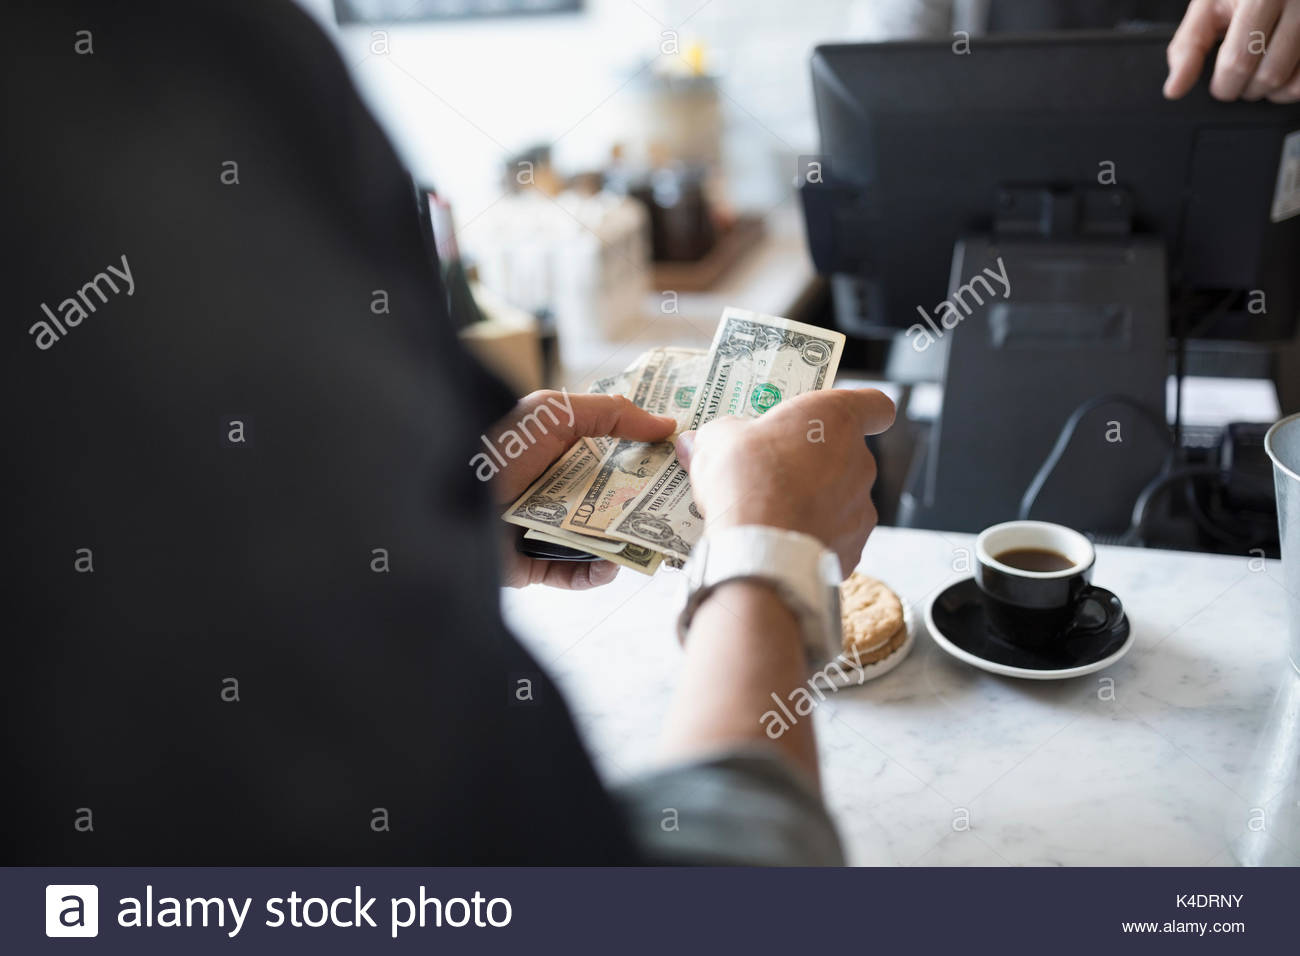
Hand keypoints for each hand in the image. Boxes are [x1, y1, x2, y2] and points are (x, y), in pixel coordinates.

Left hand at [490, 390, 675, 589]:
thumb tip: (667, 425)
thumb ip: (610, 413)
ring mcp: (539, 529)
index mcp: (557, 452)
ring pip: (595, 540)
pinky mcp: (528, 565)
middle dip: (643, 505)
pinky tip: (611, 565)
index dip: (644, 459)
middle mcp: (550, 491)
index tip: (681, 463)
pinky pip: (570, 573)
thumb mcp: (553, 411)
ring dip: (623, 542)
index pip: (611, 457)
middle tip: (679, 509)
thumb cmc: (495, 442)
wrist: (437, 490)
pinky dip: (593, 572)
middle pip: (609, 501)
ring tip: (649, 541)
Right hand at [673, 388, 895, 575]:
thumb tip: (694, 442)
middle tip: (776, 471)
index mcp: (836, 419)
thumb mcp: (717, 440)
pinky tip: (782, 542)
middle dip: (817, 462)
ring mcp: (861, 507)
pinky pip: (834, 536)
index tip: (842, 419)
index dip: (863, 410)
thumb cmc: (745, 478)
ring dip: (816, 502)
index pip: (876, 405)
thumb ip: (718, 434)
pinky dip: (813, 537)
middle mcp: (859, 461)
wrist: (759, 547)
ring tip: (775, 513)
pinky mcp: (852, 547)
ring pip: (842, 499)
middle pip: (848, 455)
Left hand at [1165, 0, 1299, 101]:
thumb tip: (1175, 88)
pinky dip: (1294, 87)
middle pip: (1269, 75)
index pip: (1238, 60)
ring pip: (1295, 83)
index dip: (1224, 85)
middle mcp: (1297, 2)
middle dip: (1246, 90)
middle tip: (1238, 81)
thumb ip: (1189, 46)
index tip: (1220, 85)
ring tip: (1259, 76)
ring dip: (1272, 93)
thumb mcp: (1210, 5)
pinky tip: (1283, 74)